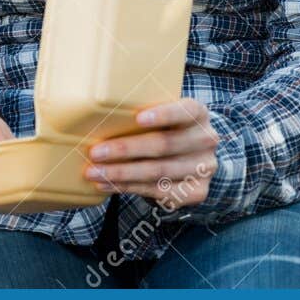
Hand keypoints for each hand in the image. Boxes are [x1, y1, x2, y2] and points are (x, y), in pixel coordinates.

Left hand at [85, 98, 218, 208]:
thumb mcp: (161, 112)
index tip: (137, 118)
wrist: (192, 157)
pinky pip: (158, 191)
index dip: (163, 114)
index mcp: (198, 113)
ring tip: (93, 173)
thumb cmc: (164, 128)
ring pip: (158, 172)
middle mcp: (205, 140)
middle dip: (126, 149)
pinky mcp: (197, 192)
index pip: (186, 110)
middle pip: (164, 145)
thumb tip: (93, 107)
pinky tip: (106, 184)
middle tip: (95, 152)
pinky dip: (128, 188)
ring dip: (121, 173)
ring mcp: (204, 168)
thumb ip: (141, 108)